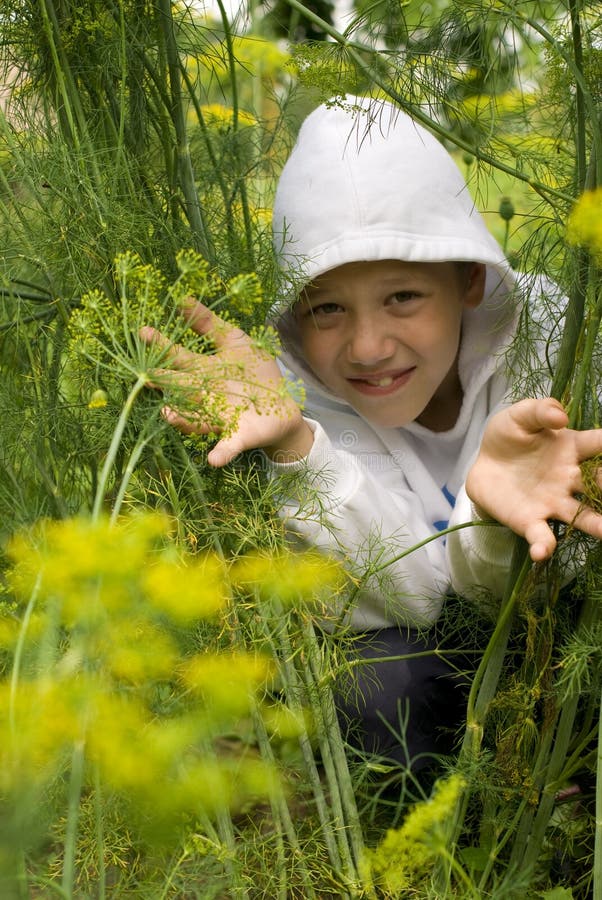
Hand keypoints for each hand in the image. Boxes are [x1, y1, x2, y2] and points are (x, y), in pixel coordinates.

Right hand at [139, 300, 312, 466]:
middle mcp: (204, 396)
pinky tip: (213, 459)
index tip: (143, 331)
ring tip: (169, 415)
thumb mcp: (235, 341)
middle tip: (146, 375)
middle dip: (164, 382)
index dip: (162, 345)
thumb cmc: (254, 372)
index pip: (178, 356)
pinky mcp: (237, 436)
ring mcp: (218, 417)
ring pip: (194, 420)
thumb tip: (182, 299)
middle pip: (180, 388)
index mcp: (203, 371)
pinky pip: (227, 447)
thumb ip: (210, 323)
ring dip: (182, 420)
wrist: (282, 405)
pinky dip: (220, 453)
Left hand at [466, 398, 601, 560]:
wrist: (483, 464)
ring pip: (583, 516)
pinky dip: (544, 546)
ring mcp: (554, 502)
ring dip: (596, 525)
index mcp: (572, 448)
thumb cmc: (508, 437)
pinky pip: (543, 536)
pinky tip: (541, 552)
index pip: (600, 444)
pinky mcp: (531, 521)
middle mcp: (570, 478)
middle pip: (600, 484)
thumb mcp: (519, 416)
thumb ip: (540, 410)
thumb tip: (561, 417)